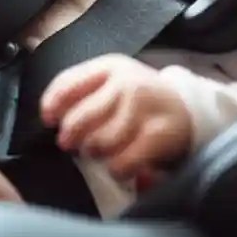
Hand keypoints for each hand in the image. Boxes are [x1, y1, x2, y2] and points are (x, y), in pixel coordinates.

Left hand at [40, 55, 193, 182]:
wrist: (187, 107)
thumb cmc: (139, 99)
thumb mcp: (112, 81)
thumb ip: (81, 91)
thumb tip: (48, 114)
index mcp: (110, 67)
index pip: (68, 84)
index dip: (52, 104)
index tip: (48, 120)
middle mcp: (126, 83)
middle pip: (79, 118)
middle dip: (71, 137)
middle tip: (74, 145)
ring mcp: (144, 108)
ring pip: (98, 143)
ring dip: (95, 153)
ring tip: (101, 152)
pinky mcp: (159, 135)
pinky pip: (121, 162)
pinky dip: (117, 170)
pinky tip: (120, 166)